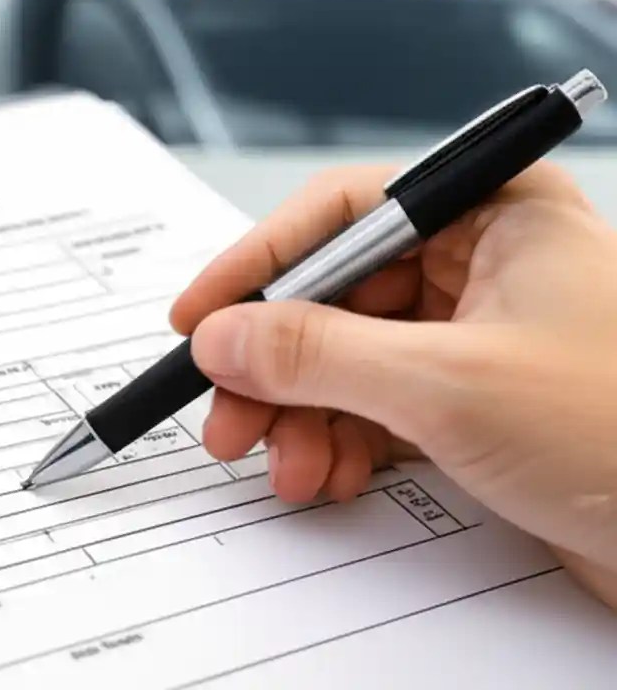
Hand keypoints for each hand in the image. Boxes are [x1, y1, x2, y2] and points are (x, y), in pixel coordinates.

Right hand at [170, 163, 616, 606]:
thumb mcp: (446, 384)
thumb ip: (317, 353)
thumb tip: (222, 336)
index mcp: (494, 216)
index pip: (342, 214)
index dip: (259, 265)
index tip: (198, 317)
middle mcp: (483, 264)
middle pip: (334, 297)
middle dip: (276, 367)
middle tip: (228, 417)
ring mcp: (477, 337)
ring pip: (348, 360)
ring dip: (303, 417)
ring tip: (285, 467)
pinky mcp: (475, 402)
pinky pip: (377, 408)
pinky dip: (340, 444)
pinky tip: (326, 478)